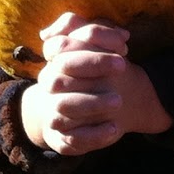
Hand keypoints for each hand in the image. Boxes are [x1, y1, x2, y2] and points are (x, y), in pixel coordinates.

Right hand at [20, 17, 171, 155]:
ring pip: (64, 107)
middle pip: (59, 78)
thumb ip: (107, 39)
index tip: (124, 51)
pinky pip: (73, 138)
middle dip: (91, 68)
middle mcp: (49, 85)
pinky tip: (115, 128)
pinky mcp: (60, 137)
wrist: (81, 113)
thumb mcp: (97, 54)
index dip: (92, 48)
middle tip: (123, 69)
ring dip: (92, 103)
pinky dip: (94, 134)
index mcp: (55, 61)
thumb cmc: (93, 77)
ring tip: (118, 101)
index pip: (62, 47)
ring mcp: (52, 112)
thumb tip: (124, 35)